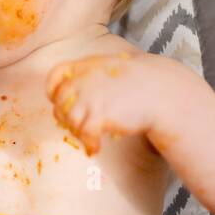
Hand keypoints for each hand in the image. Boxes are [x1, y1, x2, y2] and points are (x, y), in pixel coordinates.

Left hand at [45, 52, 169, 155]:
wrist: (161, 92)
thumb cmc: (142, 82)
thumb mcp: (113, 67)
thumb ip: (93, 76)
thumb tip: (78, 92)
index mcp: (87, 65)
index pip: (55, 75)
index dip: (53, 90)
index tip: (59, 101)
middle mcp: (85, 80)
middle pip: (60, 103)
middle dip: (66, 117)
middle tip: (80, 127)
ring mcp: (90, 97)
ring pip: (70, 121)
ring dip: (78, 133)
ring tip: (91, 139)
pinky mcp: (99, 115)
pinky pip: (84, 134)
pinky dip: (89, 144)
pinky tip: (96, 149)